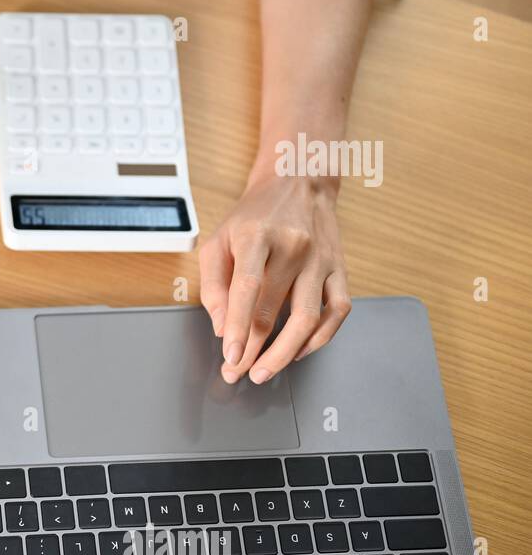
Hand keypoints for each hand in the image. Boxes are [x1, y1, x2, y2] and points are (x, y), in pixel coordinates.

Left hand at [198, 163, 350, 384]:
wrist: (298, 182)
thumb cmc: (253, 216)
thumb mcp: (219, 239)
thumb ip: (213, 283)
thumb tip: (221, 327)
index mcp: (256, 236)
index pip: (247, 288)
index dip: (238, 327)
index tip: (230, 356)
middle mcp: (293, 247)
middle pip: (275, 310)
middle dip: (254, 350)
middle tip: (238, 372)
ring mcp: (321, 259)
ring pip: (309, 318)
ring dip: (285, 353)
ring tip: (265, 371)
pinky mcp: (340, 268)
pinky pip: (337, 311)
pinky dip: (320, 338)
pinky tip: (299, 351)